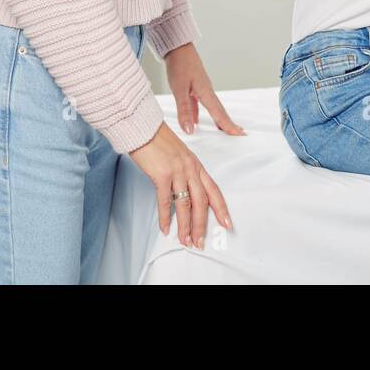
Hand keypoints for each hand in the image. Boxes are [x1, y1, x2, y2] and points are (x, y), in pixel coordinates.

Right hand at [129, 123, 232, 247]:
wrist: (143, 128)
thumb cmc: (158, 141)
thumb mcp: (179, 156)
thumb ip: (184, 173)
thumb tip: (183, 193)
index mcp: (196, 165)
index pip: (214, 190)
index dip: (221, 208)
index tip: (226, 223)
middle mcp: (190, 168)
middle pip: (201, 202)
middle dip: (201, 225)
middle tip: (200, 241)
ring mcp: (177, 171)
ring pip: (185, 205)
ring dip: (185, 226)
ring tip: (185, 240)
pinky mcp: (162, 175)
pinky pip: (165, 201)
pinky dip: (165, 217)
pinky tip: (166, 228)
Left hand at [163, 42, 245, 136]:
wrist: (177, 48)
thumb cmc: (180, 65)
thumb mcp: (179, 89)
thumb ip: (185, 110)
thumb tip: (190, 130)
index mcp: (206, 93)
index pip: (219, 114)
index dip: (228, 126)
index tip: (239, 135)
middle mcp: (207, 92)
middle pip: (220, 111)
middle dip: (229, 124)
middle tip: (239, 134)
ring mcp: (201, 89)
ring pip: (212, 108)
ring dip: (218, 119)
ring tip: (223, 130)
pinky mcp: (194, 88)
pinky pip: (200, 105)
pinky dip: (201, 114)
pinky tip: (196, 121)